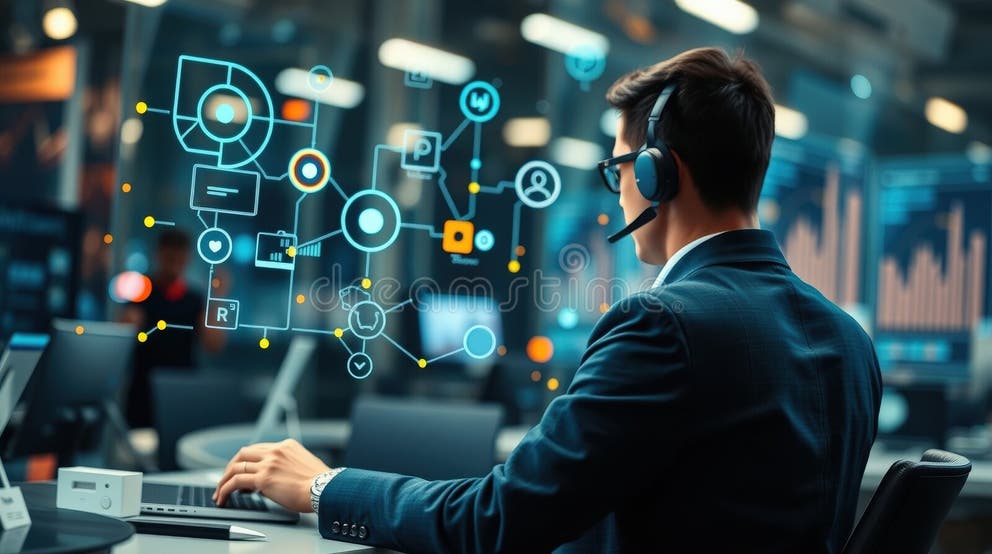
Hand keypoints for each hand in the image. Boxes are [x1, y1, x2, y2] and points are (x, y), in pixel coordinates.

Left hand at [212, 439, 330, 512]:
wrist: (325, 489)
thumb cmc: (320, 484)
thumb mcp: (303, 466)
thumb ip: (286, 468)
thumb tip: (270, 483)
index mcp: (287, 446)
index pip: (259, 449)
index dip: (247, 461)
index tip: (242, 472)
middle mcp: (276, 451)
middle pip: (243, 453)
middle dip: (231, 467)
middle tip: (226, 479)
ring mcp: (268, 463)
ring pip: (236, 466)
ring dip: (224, 479)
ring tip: (219, 492)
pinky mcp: (263, 478)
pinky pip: (236, 481)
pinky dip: (225, 488)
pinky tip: (223, 497)